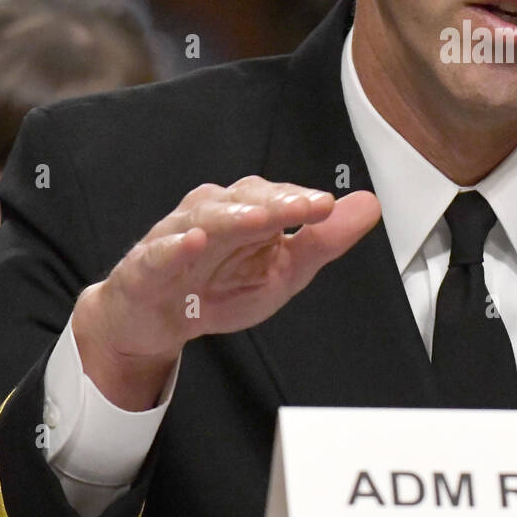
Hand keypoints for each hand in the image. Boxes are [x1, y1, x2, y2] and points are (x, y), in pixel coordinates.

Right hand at [72, 178, 380, 408]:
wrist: (158, 320)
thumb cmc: (219, 289)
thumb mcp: (282, 273)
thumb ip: (323, 241)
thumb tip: (369, 205)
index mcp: (248, 211)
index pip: (278, 196)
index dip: (302, 201)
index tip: (328, 206)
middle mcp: (214, 213)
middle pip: (245, 199)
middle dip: (276, 202)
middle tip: (304, 208)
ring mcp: (177, 235)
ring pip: (206, 217)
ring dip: (232, 217)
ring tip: (258, 219)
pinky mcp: (147, 264)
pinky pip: (160, 252)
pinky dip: (175, 246)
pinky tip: (192, 242)